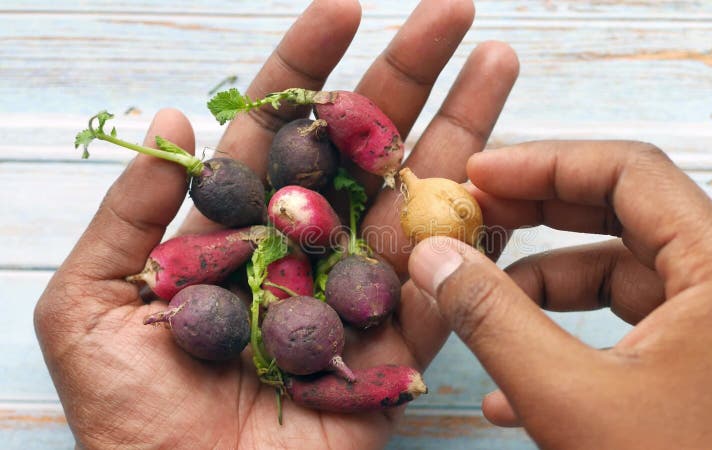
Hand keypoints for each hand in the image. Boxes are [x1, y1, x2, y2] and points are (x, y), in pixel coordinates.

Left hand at [33, 0, 517, 447]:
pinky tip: (513, 177)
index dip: (309, 67)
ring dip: (461, 131)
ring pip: (414, 199)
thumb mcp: (89, 305)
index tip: (344, 7)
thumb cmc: (128, 422)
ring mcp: (358, 292)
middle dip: (406, 76)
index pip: (278, 130)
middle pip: (362, 149)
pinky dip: (479, 232)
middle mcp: (304, 249)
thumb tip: (177, 119)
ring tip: (497, 64)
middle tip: (451, 11)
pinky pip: (446, 282)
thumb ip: (132, 215)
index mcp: (236, 230)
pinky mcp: (396, 346)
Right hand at [408, 141, 711, 448]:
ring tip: (476, 298)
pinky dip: (563, 333)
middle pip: (624, 211)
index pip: (631, 173)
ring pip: (616, 270)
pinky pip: (620, 322)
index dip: (546, 164)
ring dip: (541, 283)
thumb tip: (432, 256)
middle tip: (473, 210)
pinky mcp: (693, 363)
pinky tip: (507, 381)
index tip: (478, 174)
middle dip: (540, 211)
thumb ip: (490, 315)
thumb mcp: (565, 397)